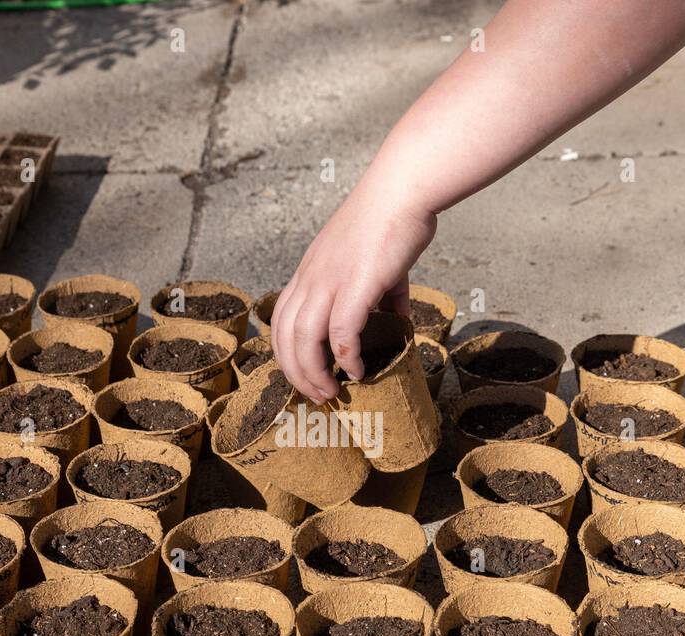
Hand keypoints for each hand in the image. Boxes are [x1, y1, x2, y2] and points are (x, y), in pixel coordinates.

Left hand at [271, 182, 436, 402]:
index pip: (281, 322)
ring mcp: (329, 280)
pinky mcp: (355, 283)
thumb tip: (398, 326)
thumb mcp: (375, 264)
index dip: (288, 356)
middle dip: (295, 374)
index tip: (305, 377)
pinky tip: (357, 370)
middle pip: (284, 337)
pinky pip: (340, 332)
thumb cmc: (392, 219)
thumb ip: (383, 298)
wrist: (403, 188)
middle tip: (316, 396)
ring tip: (330, 392)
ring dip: (313, 373)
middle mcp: (310, 278)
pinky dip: (345, 356)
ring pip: (303, 340)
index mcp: (309, 273)